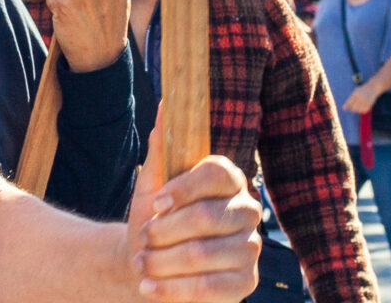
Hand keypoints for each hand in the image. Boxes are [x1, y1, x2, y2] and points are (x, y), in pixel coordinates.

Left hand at [125, 128, 261, 301]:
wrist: (150, 267)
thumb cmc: (154, 221)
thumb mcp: (151, 186)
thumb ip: (161, 149)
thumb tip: (164, 105)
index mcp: (228, 181)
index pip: (219, 173)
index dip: (185, 188)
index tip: (155, 203)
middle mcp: (247, 211)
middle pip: (208, 216)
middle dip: (165, 231)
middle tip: (143, 238)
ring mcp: (250, 249)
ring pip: (203, 254)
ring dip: (163, 261)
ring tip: (141, 264)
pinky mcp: (245, 284)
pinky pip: (209, 288)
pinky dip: (172, 289)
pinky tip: (148, 287)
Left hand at [342, 87, 377, 115]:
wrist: (373, 87)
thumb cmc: (362, 90)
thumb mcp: (355, 92)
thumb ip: (350, 99)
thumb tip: (343, 108)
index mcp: (355, 94)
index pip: (349, 103)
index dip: (346, 106)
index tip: (344, 108)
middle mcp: (360, 98)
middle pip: (354, 108)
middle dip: (352, 109)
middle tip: (352, 107)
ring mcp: (365, 101)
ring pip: (359, 110)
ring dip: (357, 110)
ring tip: (357, 107)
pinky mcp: (370, 104)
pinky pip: (364, 110)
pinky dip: (362, 111)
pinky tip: (361, 108)